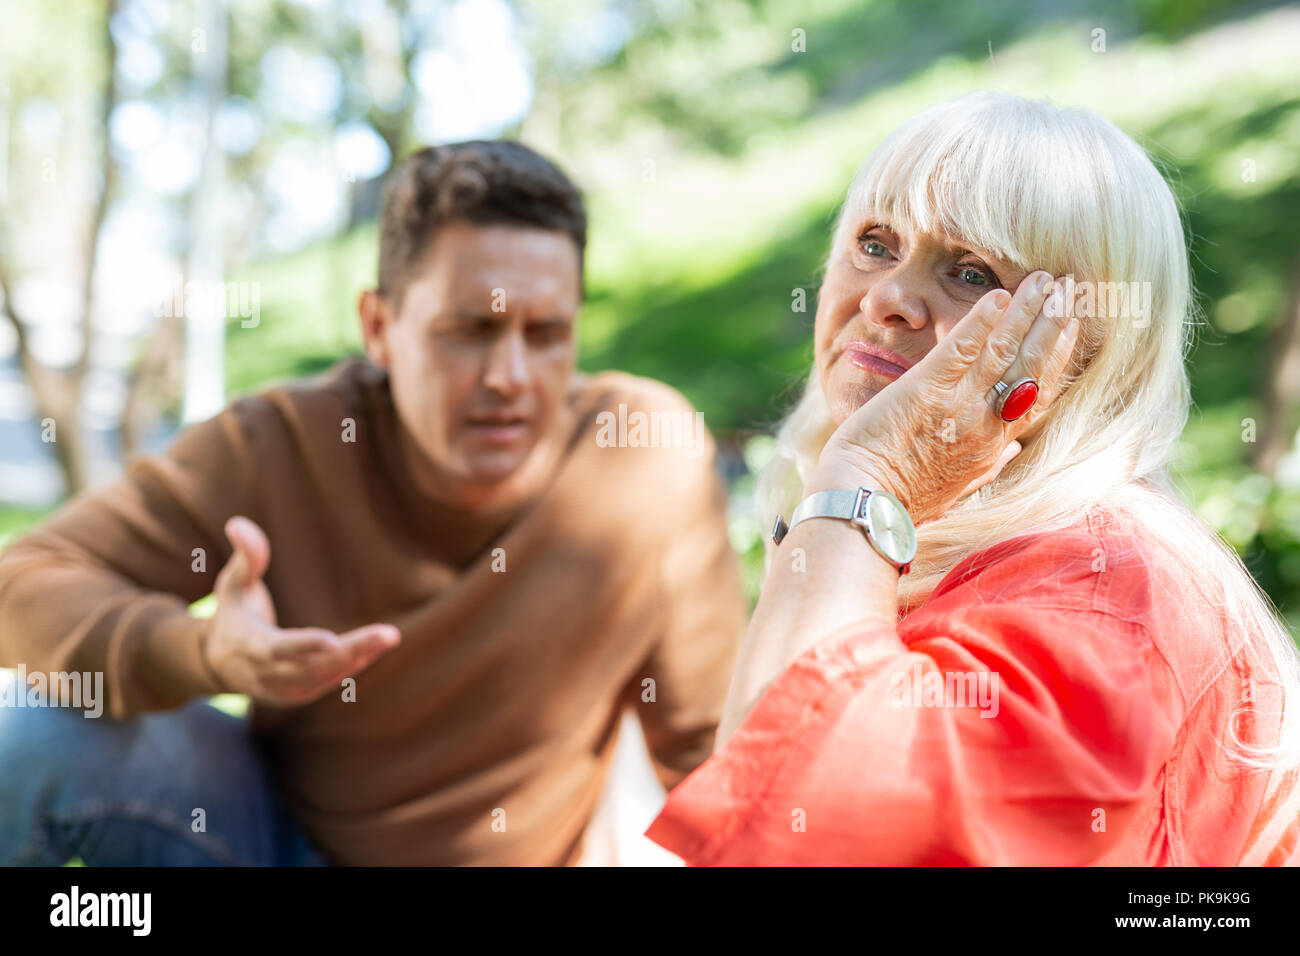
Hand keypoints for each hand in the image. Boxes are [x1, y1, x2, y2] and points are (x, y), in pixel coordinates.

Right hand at [201, 516, 401, 705]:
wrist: (219, 666)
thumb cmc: (232, 615)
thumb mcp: (232, 585)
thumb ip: (245, 558)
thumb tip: (238, 522)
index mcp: (248, 646)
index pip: (277, 650)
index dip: (304, 646)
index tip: (332, 640)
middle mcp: (266, 674)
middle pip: (312, 668)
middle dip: (351, 652)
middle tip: (389, 635)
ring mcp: (283, 690)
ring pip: (326, 678)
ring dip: (360, 658)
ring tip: (389, 637)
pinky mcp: (299, 695)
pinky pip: (330, 682)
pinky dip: (354, 665)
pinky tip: (378, 646)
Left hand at [811, 270, 1080, 524]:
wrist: (864, 505)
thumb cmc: (901, 497)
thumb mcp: (959, 487)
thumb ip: (989, 464)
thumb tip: (1012, 450)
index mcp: (994, 445)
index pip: (1038, 391)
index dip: (1057, 354)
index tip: (1070, 325)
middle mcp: (985, 424)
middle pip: (1033, 365)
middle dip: (1054, 322)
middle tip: (1070, 286)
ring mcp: (958, 406)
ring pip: (1005, 351)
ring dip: (1027, 310)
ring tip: (1045, 279)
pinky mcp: (924, 391)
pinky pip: (961, 349)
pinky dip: (982, 321)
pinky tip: (997, 296)